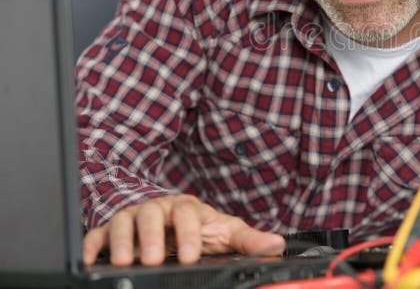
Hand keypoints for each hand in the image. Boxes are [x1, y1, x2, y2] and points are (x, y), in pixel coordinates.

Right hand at [82, 194, 284, 265]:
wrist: (170, 221)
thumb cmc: (198, 228)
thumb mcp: (225, 233)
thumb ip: (249, 241)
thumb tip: (277, 244)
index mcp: (187, 208)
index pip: (188, 214)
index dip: (189, 233)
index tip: (192, 255)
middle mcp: (158, 209)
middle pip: (152, 214)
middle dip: (152, 236)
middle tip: (153, 259)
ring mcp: (133, 217)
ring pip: (124, 221)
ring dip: (123, 240)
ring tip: (125, 261)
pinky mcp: (111, 231)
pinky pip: (98, 234)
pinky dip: (93, 246)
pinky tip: (92, 260)